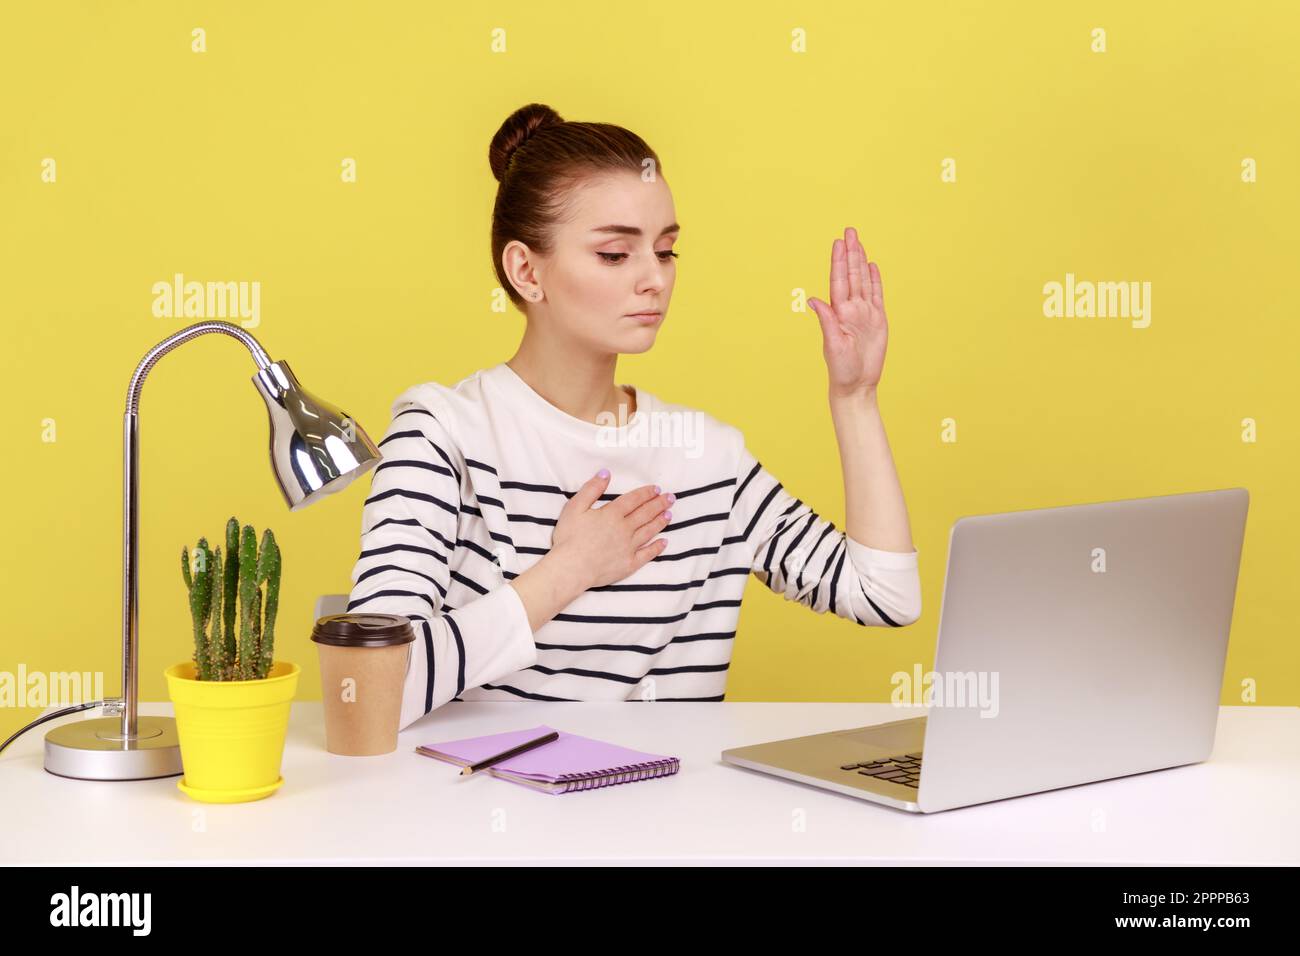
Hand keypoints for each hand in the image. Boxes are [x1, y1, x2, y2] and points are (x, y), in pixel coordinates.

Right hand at [549, 471, 673, 590]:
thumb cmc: (569, 538)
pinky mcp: (629, 564)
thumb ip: (591, 489)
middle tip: (671, 498)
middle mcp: (624, 529)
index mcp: (612, 514)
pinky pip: (647, 554)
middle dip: (659, 504)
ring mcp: (629, 547)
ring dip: (660, 522)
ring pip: (649, 531)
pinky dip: (657, 548)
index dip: (646, 493)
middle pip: (645, 513)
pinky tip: (664, 542)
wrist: (571, 568)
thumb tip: (606, 473)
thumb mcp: (575, 507)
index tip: (657, 489)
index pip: (633, 500)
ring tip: (669, 514)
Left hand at [807, 226, 888, 398]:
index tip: (838, 242)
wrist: (857, 384)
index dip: (838, 261)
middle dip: (850, 253)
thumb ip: (826, 320)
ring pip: (863, 281)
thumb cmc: (841, 369)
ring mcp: (865, 313)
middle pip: (851, 275)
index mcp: (838, 313)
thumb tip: (813, 300)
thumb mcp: (832, 345)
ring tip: (859, 242)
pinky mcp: (878, 320)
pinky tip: (872, 266)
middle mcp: (851, 309)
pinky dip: (875, 280)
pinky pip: (877, 295)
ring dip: (861, 261)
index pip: (838, 281)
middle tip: (849, 231)